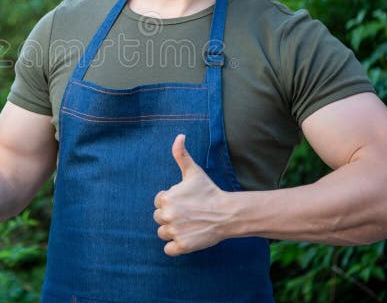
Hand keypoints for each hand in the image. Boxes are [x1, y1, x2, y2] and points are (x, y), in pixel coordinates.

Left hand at [153, 134, 228, 255]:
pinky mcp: (182, 246)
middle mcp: (167, 215)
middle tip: (188, 213)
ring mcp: (174, 231)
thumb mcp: (193, 172)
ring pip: (162, 234)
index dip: (171, 202)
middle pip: (159, 218)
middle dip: (171, 217)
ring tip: (188, 224)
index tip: (185, 202)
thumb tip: (179, 136)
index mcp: (165, 198)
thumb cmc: (208, 191)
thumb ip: (181, 154)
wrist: (227, 213)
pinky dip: (175, 246)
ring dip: (172, 231)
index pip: (158, 202)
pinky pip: (168, 249)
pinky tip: (187, 237)